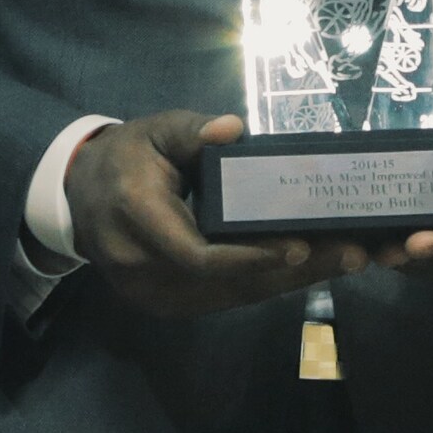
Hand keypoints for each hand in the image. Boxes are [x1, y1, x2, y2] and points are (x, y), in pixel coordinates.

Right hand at [72, 109, 363, 318]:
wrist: (80, 195)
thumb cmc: (126, 157)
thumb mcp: (155, 131)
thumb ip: (192, 132)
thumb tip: (231, 129)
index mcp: (136, 219)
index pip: (198, 254)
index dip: (251, 256)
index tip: (301, 245)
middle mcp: (141, 268)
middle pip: (227, 283)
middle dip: (293, 271)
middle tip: (352, 253)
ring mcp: (151, 294)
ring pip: (230, 297)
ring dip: (289, 282)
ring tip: (344, 260)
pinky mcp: (165, 303)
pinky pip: (222, 298)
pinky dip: (266, 283)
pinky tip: (309, 269)